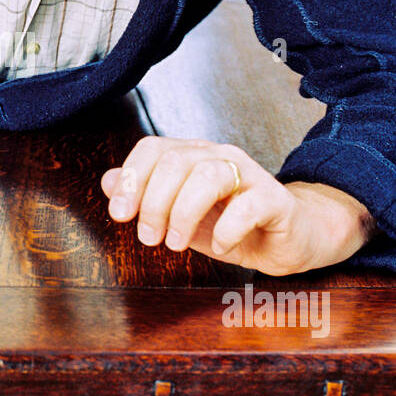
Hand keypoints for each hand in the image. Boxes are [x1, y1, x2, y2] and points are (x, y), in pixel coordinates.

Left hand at [100, 136, 372, 275]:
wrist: (288, 240)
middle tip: (149, 239)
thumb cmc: (231, 225)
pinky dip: (228, 230)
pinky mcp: (275, 200)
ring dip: (184, 213)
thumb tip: (107, 182)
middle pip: (176, 161)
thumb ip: (145, 197)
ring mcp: (250, 175)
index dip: (131, 179)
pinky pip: (248, 206)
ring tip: (175, 244)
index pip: (152, 148)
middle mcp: (220, 157)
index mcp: (193, 156)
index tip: (119, 215)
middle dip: (153, 202)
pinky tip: (222, 247)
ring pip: (209, 175)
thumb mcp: (179, 214)